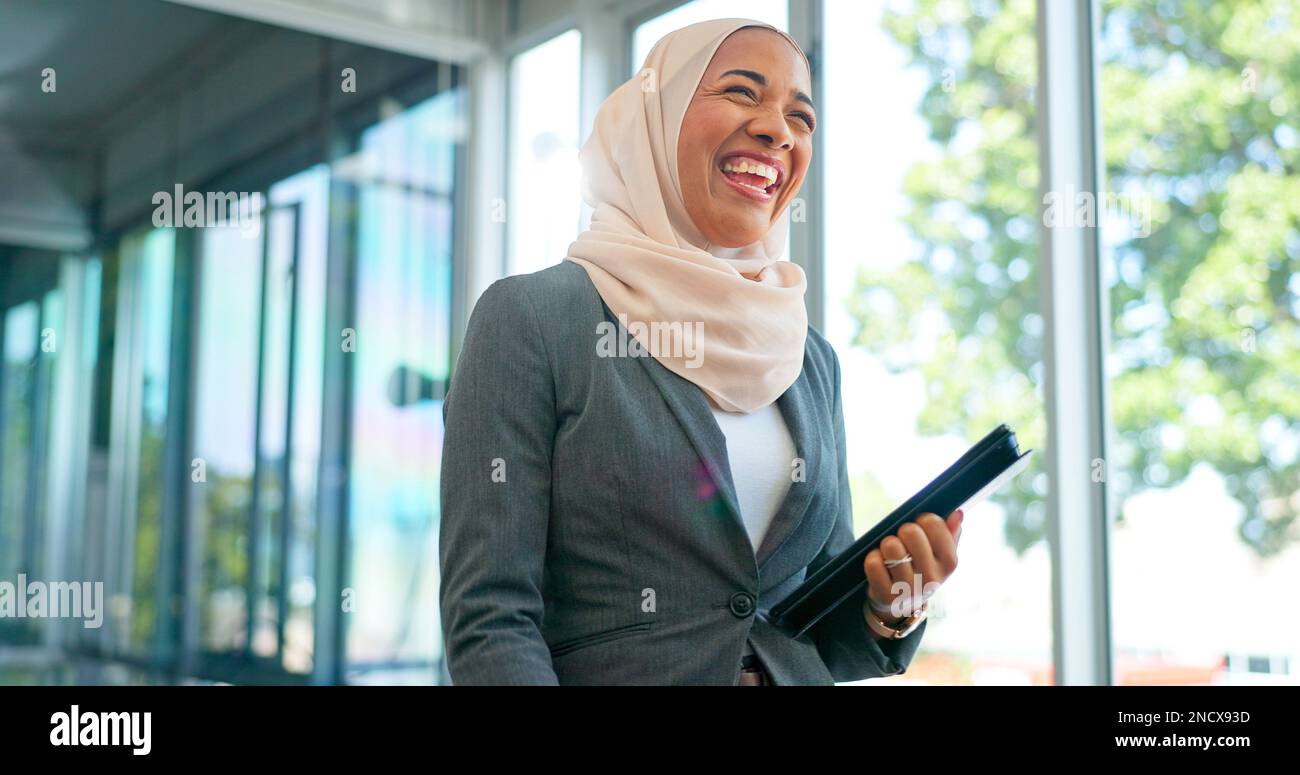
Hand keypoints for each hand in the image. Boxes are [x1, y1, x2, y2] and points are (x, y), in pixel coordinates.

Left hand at [863, 509, 962, 623]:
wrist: (902, 604)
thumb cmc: (921, 569)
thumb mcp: (939, 555)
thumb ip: (950, 533)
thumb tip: (957, 513)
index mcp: (948, 563)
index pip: (933, 523)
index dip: (922, 520)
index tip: (920, 529)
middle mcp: (931, 578)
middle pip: (910, 532)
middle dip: (902, 531)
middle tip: (903, 541)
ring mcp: (908, 588)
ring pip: (891, 546)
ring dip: (886, 544)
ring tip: (890, 553)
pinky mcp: (886, 595)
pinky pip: (873, 563)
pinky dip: (873, 558)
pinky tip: (880, 564)